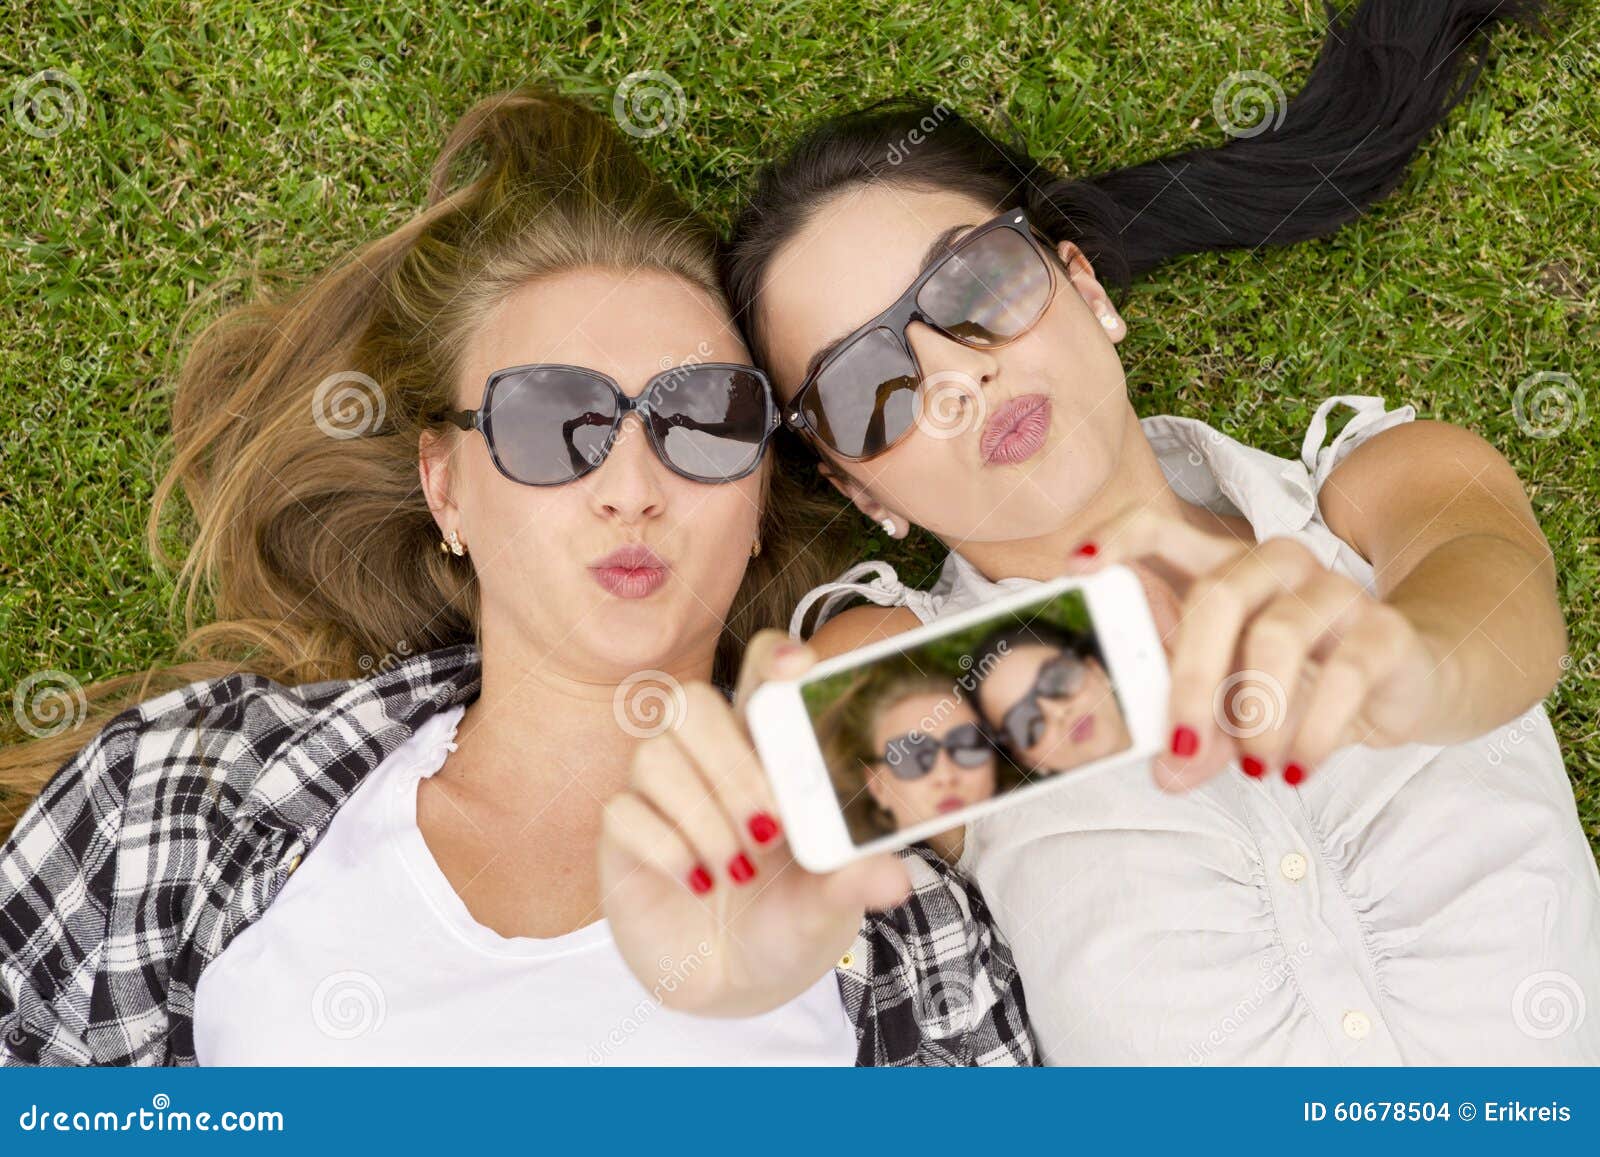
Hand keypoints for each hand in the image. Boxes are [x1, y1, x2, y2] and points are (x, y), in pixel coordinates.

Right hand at [598, 630, 912, 1017]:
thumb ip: (853, 882)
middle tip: (770, 827)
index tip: (797, 667)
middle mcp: (706, 761)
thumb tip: (894, 878)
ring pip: (654, 756)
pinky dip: (667, 848)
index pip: (759, 674)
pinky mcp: (623, 837)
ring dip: (702, 815)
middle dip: (731, 761)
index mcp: (765, 753)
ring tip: (739, 872)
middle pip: (694, 703)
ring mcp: (659, 795)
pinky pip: (624, 813)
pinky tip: (700, 884)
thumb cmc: (787, 920)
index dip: (772, 656)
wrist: (735, 984)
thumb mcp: (829, 904)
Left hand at [1061, 507, 1454, 789]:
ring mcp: (1332, 590)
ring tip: (1253, 768)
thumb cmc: (1302, 683)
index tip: (1078, 569)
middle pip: (1216, 596)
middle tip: (1180, 745)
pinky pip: (1341, 673)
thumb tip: (1168, 774)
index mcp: (1223, 569)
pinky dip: (1311, 731)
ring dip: (1254, 715)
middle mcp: (1276, 566)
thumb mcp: (1236, 708)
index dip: (1118, 538)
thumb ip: (1198, 735)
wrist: (1413, 680)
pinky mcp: (1384, 628)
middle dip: (1189, 679)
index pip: (1161, 528)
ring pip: (1276, 635)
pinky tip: (1297, 768)